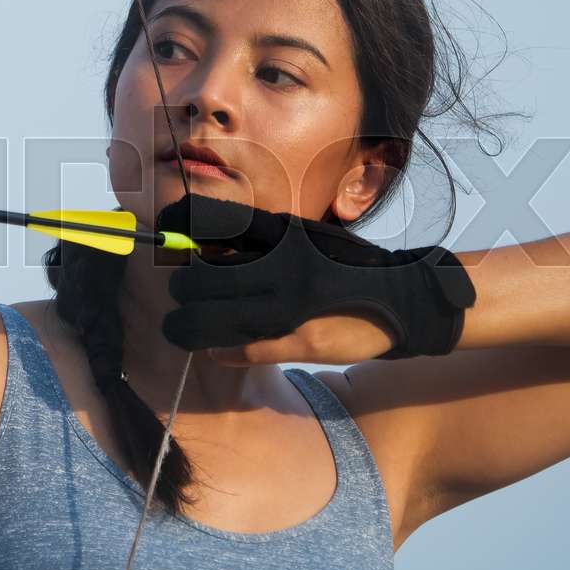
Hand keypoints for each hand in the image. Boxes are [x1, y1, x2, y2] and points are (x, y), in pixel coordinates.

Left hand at [156, 194, 475, 365]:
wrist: (403, 297)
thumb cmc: (343, 266)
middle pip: (199, 276)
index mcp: (279, 233)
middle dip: (182, 288)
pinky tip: (215, 350)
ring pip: (212, 316)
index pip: (210, 220)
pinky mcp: (300, 340)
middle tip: (183, 295)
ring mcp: (289, 303)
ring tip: (186, 326)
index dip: (177, 225)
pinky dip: (220, 350)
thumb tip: (202, 247)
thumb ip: (256, 242)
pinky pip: (241, 349)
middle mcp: (279, 263)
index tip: (166, 235)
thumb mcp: (299, 239)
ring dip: (190, 324)